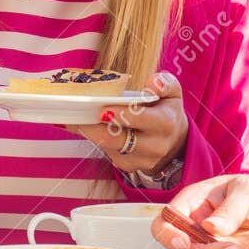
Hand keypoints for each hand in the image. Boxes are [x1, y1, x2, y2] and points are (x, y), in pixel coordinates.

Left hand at [73, 72, 187, 177]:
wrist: (173, 139)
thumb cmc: (167, 109)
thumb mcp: (172, 92)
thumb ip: (164, 83)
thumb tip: (152, 83)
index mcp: (165, 123)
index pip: (141, 120)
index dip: (121, 115)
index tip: (103, 109)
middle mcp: (155, 146)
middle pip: (118, 139)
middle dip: (95, 127)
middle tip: (78, 114)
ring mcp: (140, 159)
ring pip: (108, 147)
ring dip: (89, 132)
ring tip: (74, 118)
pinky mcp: (128, 165)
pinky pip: (106, 152)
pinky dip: (92, 138)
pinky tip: (83, 125)